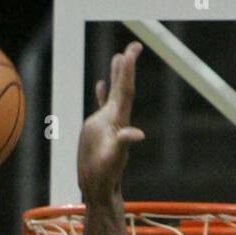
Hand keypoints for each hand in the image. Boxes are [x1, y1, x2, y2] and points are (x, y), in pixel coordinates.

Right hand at [77, 41, 144, 202]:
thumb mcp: (113, 159)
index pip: (124, 92)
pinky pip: (101, 106)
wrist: (99, 188)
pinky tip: (100, 83)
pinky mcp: (98, 130)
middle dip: (127, 68)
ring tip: (118, 57)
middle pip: (122, 88)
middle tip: (133, 46)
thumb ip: (123, 144)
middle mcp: (115, 119)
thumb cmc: (105, 176)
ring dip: (116, 76)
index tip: (130, 53)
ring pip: (112, 93)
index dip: (127, 73)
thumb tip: (137, 135)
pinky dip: (101, 94)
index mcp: (119, 122)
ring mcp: (107, 123)